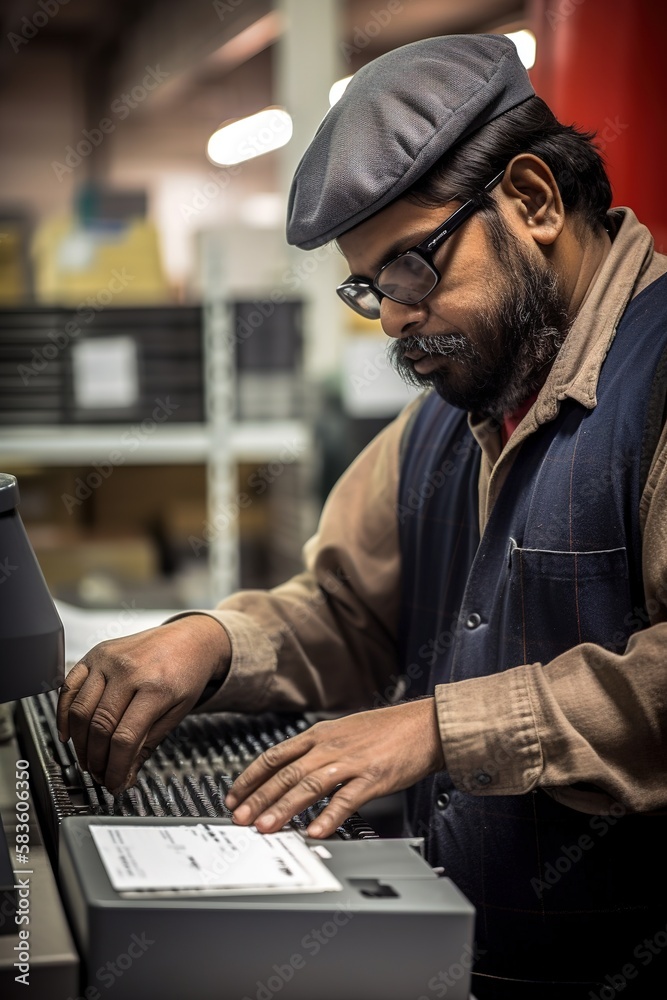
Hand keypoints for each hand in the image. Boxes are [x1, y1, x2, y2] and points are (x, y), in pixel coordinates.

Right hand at [56, 615, 229, 793]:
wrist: (189, 639)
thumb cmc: (186, 673)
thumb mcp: (177, 713)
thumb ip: (148, 744)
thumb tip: (125, 775)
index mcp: (156, 687)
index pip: (125, 738)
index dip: (115, 767)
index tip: (114, 782)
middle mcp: (129, 671)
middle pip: (99, 726)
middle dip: (96, 759)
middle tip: (100, 773)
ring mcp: (109, 660)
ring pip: (81, 709)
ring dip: (79, 742)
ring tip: (87, 758)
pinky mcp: (96, 653)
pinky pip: (69, 686)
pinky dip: (64, 713)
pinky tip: (68, 733)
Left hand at [225, 699, 444, 837]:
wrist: (424, 725)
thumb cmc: (387, 731)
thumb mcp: (344, 732)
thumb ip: (318, 750)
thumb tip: (292, 769)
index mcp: (320, 735)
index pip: (275, 756)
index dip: (251, 777)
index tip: (234, 796)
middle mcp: (330, 746)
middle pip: (286, 773)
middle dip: (259, 797)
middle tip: (240, 818)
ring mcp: (351, 762)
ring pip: (309, 785)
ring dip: (285, 808)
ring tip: (266, 827)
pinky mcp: (373, 777)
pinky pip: (346, 800)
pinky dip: (329, 816)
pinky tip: (315, 831)